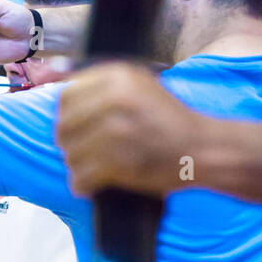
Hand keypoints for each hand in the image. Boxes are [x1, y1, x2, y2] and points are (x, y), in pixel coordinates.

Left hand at [57, 63, 196, 197]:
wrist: (204, 149)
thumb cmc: (170, 121)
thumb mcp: (141, 87)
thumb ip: (103, 85)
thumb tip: (57, 84)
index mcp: (118, 76)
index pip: (66, 96)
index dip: (68, 116)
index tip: (78, 128)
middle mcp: (115, 99)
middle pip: (64, 126)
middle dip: (70, 143)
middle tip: (84, 153)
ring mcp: (116, 131)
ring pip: (71, 154)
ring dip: (78, 166)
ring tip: (93, 169)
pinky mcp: (118, 162)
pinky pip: (81, 177)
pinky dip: (83, 185)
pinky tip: (92, 186)